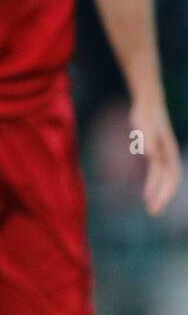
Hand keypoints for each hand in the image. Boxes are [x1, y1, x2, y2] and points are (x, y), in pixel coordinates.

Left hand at [131, 97, 181, 215]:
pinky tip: (148, 193)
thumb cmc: (146, 112)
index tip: (155, 204)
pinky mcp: (156, 153)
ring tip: (151, 207)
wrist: (149, 102)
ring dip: (158, 193)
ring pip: (163, 178)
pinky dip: (154, 185)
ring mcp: (163, 154)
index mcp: (167, 151)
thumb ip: (147, 137)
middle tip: (153, 213)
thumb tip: (148, 153)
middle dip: (162, 196)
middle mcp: (167, 155)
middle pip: (168, 180)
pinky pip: (158, 174)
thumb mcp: (144, 123)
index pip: (170, 175)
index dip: (163, 190)